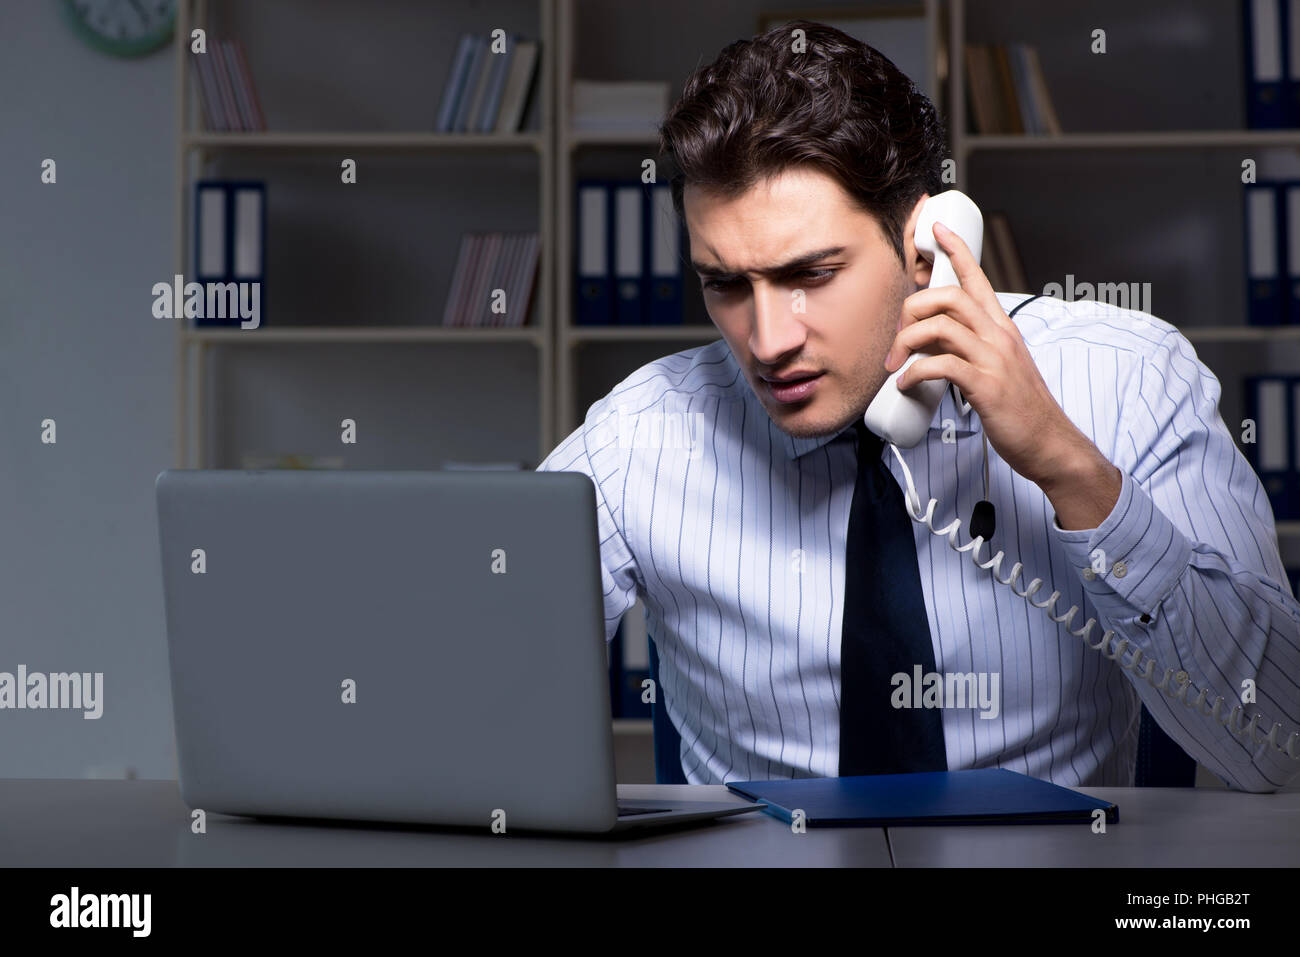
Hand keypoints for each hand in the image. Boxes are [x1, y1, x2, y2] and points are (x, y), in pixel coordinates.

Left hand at [882, 221, 1110, 500]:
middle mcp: (999, 337)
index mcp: (1002, 328)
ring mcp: (993, 360)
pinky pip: (940, 365)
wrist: (1048, 443)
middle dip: (913, 307)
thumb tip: (930, 342)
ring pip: (940, 326)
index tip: (936, 231)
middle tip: (897, 336)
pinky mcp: (985, 386)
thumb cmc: (1019, 409)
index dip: (957, 251)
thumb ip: (968, 348)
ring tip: (895, 364)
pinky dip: (913, 372)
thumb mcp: (996, 367)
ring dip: (907, 342)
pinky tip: (905, 385)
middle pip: (949, 296)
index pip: (978, 278)